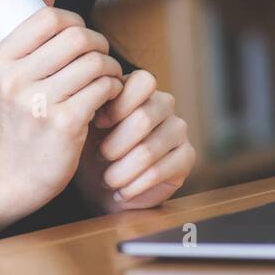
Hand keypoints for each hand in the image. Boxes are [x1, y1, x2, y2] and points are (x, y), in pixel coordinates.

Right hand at [0, 0, 123, 233]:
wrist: (11, 175)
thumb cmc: (16, 120)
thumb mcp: (11, 74)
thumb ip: (30, 32)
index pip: (47, 18)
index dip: (73, 21)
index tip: (80, 37)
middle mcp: (14, 79)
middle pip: (76, 37)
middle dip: (97, 44)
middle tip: (101, 59)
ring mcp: (39, 102)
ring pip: (94, 63)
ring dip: (109, 68)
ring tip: (106, 79)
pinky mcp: (64, 124)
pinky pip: (103, 89)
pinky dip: (112, 90)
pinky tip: (107, 99)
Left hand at [74, 69, 194, 212]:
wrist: (103, 184)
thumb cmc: (93, 146)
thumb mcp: (87, 123)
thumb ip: (94, 105)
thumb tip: (93, 97)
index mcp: (141, 88)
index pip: (143, 82)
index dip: (118, 105)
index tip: (98, 124)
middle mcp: (165, 104)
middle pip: (143, 119)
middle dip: (114, 145)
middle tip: (99, 157)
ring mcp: (179, 129)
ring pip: (148, 150)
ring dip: (120, 171)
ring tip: (107, 180)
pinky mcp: (187, 157)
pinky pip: (159, 172)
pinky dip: (133, 186)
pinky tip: (122, 192)